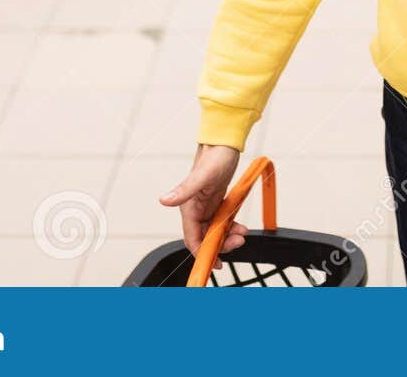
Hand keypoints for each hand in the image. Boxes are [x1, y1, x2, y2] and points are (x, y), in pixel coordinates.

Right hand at [160, 144, 246, 261]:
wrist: (224, 143)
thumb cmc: (214, 156)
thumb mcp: (202, 175)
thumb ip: (184, 190)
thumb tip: (164, 200)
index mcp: (189, 208)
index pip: (192, 239)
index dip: (202, 254)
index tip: (214, 264)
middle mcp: (196, 210)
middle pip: (205, 238)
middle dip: (220, 245)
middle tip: (238, 242)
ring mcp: (207, 207)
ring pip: (215, 232)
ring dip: (227, 237)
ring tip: (242, 233)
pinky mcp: (217, 202)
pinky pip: (222, 222)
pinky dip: (231, 227)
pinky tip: (241, 226)